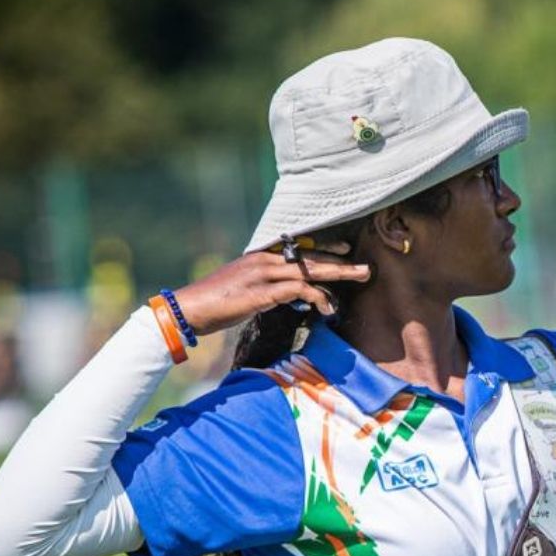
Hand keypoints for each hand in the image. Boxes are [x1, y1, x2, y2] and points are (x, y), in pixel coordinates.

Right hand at [169, 239, 367, 335]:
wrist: (190, 308)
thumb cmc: (217, 302)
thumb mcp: (247, 289)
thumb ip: (269, 287)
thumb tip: (290, 294)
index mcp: (260, 256)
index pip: (298, 247)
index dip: (324, 247)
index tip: (345, 249)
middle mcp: (265, 260)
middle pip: (310, 256)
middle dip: (341, 261)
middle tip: (365, 267)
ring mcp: (264, 274)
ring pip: (310, 269)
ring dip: (338, 274)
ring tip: (360, 277)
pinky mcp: (263, 292)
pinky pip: (299, 289)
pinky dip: (317, 296)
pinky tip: (327, 306)